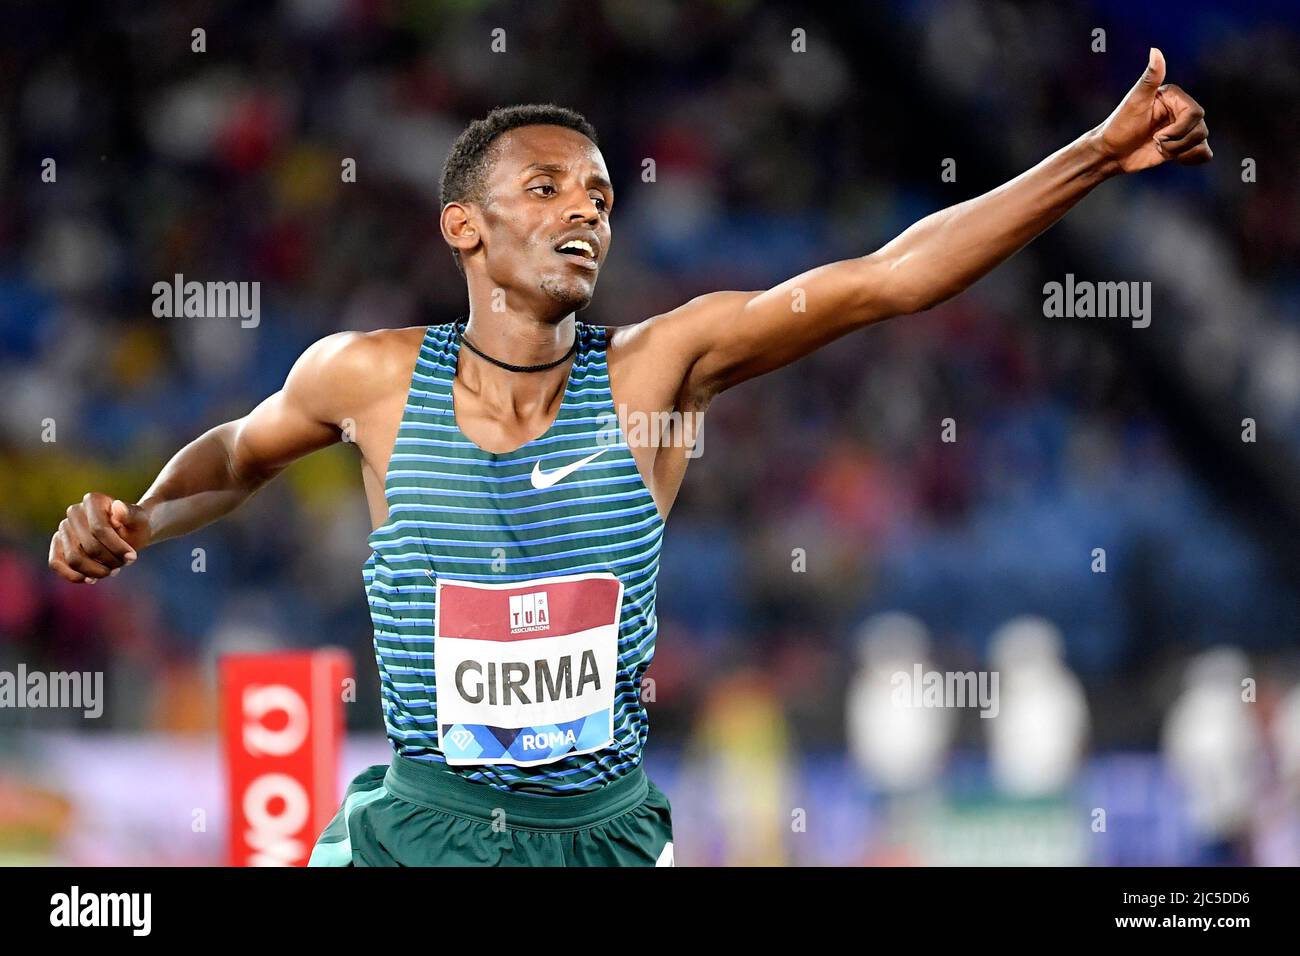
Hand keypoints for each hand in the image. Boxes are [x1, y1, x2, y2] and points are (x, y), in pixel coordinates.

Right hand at [49, 493, 150, 582]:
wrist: (129, 533)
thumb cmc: (135, 526)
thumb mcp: (141, 520)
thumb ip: (132, 514)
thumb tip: (118, 507)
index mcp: (93, 500)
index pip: (99, 529)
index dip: (117, 547)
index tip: (132, 557)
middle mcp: (74, 511)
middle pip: (89, 547)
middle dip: (110, 560)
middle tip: (125, 563)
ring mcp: (63, 528)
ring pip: (74, 559)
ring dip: (96, 571)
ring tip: (112, 570)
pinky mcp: (57, 544)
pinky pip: (56, 563)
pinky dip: (74, 576)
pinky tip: (91, 579)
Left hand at [1095, 48, 1210, 173]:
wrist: (1110, 153)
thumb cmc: (1119, 126)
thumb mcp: (1134, 101)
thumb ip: (1150, 78)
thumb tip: (1155, 50)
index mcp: (1174, 97)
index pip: (1195, 114)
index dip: (1178, 130)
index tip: (1156, 136)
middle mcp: (1181, 110)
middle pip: (1201, 129)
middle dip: (1177, 143)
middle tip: (1155, 142)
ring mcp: (1182, 128)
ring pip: (1201, 141)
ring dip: (1179, 151)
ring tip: (1158, 148)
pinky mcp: (1182, 146)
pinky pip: (1203, 152)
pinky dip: (1193, 158)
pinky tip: (1175, 159)